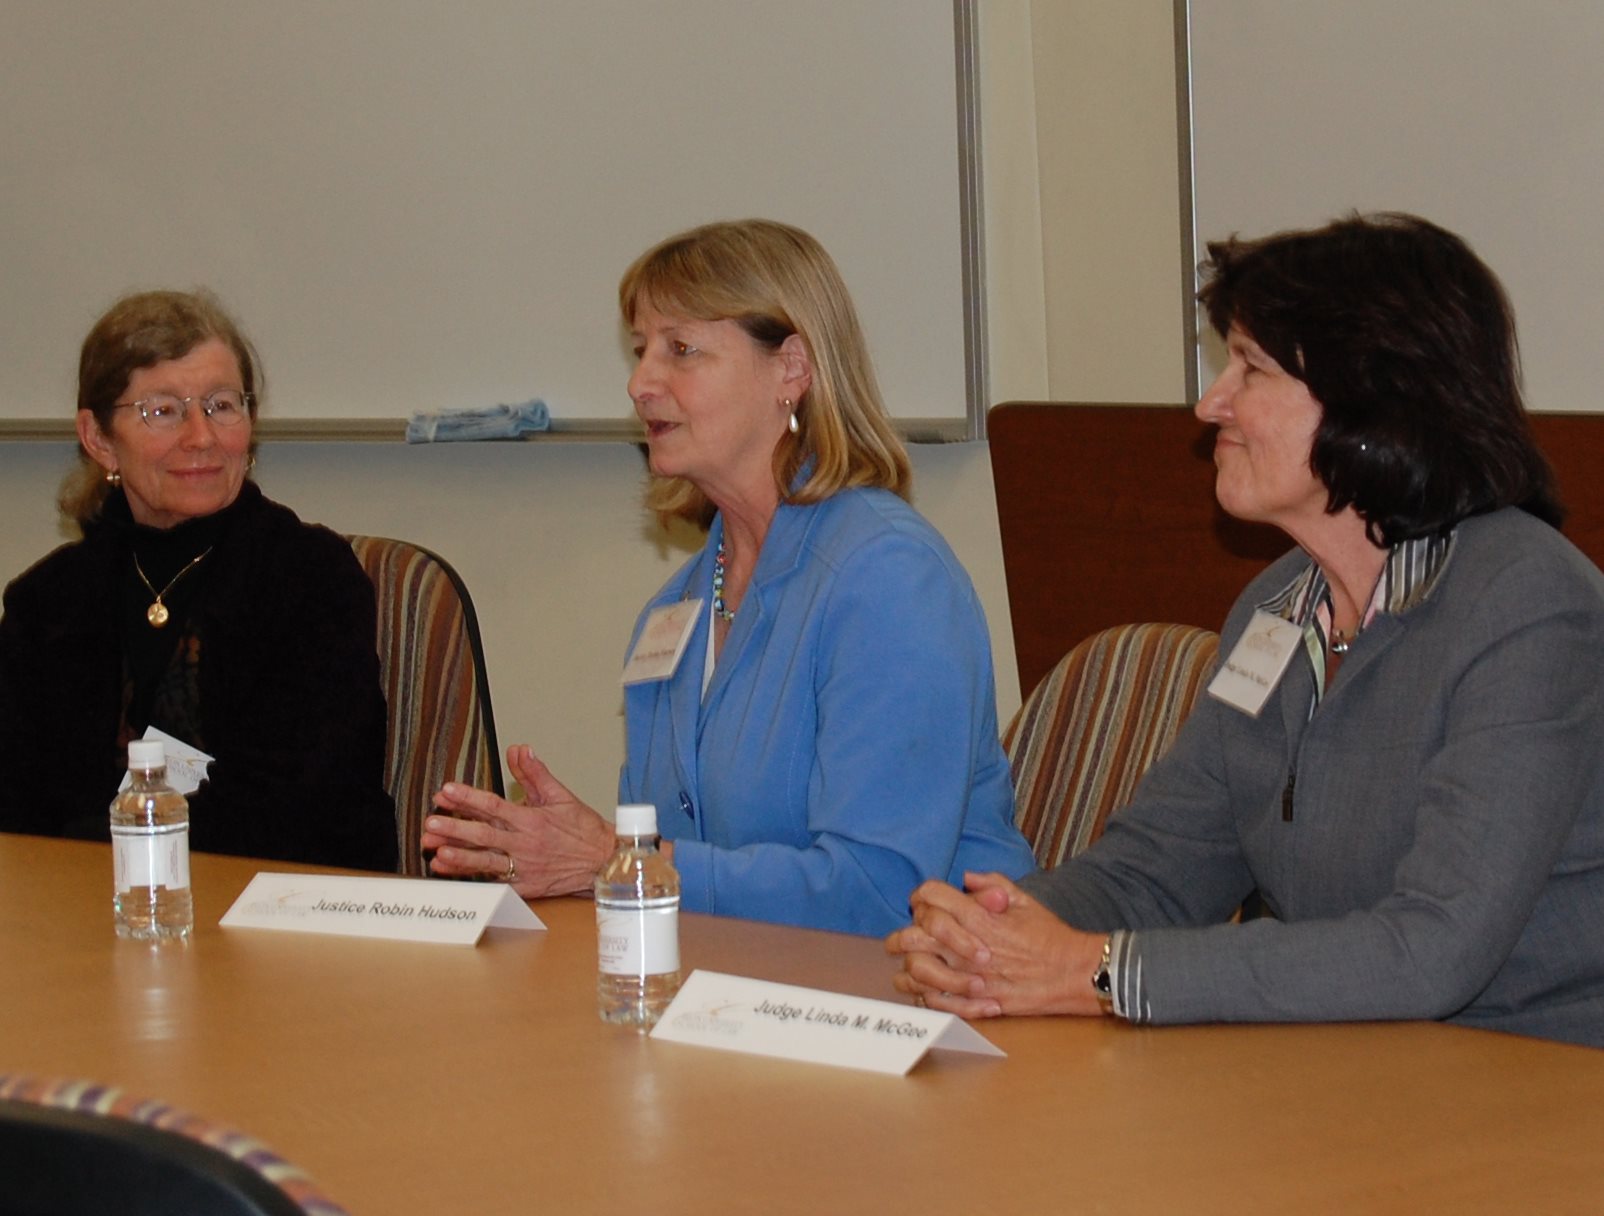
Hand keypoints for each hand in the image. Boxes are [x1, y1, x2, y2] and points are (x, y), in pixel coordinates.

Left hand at [422, 745, 614, 897]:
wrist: (604, 861)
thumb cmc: (583, 829)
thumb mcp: (561, 795)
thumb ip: (535, 773)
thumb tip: (519, 749)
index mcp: (531, 819)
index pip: (494, 806)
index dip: (469, 798)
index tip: (447, 791)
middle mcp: (524, 844)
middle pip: (484, 835)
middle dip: (455, 828)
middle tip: (431, 822)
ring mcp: (524, 867)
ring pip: (486, 862)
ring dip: (460, 858)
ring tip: (436, 853)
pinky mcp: (525, 887)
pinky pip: (496, 885)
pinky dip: (474, 881)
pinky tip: (454, 876)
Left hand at [884, 872, 1107, 1017]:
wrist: (1074, 973)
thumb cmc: (1050, 936)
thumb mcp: (1024, 900)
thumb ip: (992, 885)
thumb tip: (967, 878)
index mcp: (979, 915)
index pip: (931, 896)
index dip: (921, 896)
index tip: (920, 903)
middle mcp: (968, 944)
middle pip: (915, 934)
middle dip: (901, 935)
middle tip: (897, 940)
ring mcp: (970, 975)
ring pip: (918, 970)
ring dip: (907, 968)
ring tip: (905, 969)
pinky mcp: (977, 1001)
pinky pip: (936, 1001)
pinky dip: (924, 997)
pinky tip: (923, 993)